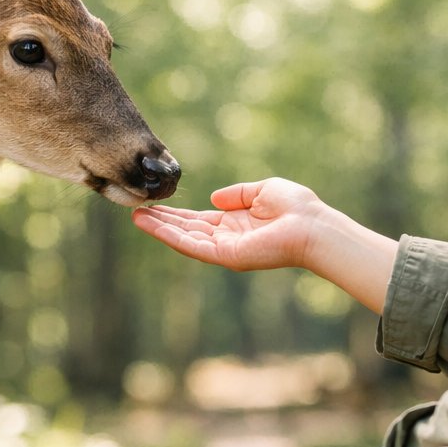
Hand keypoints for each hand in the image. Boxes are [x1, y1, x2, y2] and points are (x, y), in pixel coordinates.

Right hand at [130, 178, 326, 272]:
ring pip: (184, 239)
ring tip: (136, 217)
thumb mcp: (262, 190)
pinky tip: (153, 225)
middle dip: (161, 222)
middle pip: (187, 230)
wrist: (312, 226)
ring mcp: (225, 250)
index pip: (198, 220)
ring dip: (160, 229)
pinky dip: (171, 236)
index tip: (155, 205)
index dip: (176, 213)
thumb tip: (214, 199)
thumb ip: (237, 194)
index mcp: (235, 224)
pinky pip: (193, 246)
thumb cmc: (296, 207)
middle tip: (135, 211)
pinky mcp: (226, 256)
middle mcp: (227, 239)